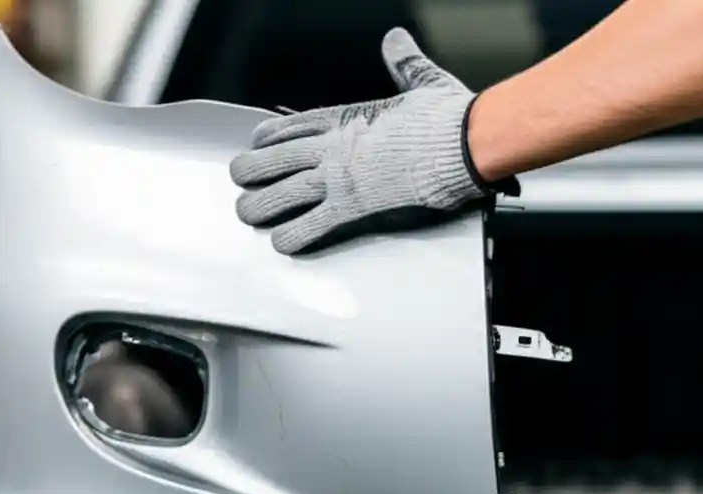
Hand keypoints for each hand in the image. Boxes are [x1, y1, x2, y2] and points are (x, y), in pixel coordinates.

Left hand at [230, 27, 492, 254]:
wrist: (464, 144)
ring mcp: (340, 178)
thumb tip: (396, 40)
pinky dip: (294, 235)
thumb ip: (403, 63)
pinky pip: (312, 225)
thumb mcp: (421, 82)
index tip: (256, 140)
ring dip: (260, 204)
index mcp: (349, 118)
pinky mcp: (353, 207)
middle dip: (253, 169)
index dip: (270, 135)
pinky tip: (280, 243)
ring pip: (283, 192)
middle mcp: (335, 147)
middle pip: (277, 158)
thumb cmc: (449, 118)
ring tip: (246, 212)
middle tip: (238, 178)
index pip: (295, 125)